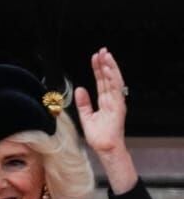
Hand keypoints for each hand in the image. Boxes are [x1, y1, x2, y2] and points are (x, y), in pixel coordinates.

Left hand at [74, 48, 140, 193]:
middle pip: (109, 78)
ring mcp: (117, 102)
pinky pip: (116, 89)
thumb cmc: (99, 136)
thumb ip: (83, 103)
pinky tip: (108, 69)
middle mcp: (113, 100)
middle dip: (105, 64)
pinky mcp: (118, 106)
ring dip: (110, 67)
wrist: (104, 148)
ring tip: (105, 55)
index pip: (102, 81)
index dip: (98, 69)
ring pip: (114, 80)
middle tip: (101, 51)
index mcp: (105, 101)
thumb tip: (79, 90)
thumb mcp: (86, 116)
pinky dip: (112, 78)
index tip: (95, 58)